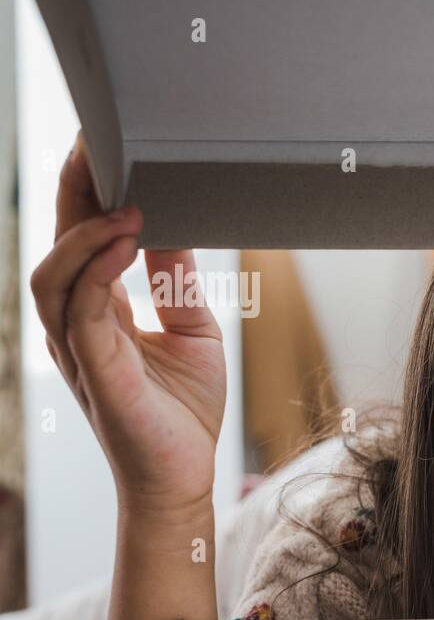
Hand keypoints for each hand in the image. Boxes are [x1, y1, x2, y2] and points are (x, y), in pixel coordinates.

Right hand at [29, 137, 225, 513]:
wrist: (184, 476)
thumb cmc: (183, 410)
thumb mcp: (191, 331)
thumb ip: (175, 283)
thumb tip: (174, 228)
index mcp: (96, 314)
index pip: (80, 241)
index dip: (85, 194)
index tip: (102, 147)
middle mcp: (76, 327)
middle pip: (56, 246)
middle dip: (72, 194)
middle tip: (98, 144)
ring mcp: (79, 350)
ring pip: (55, 276)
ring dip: (86, 232)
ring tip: (126, 201)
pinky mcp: (96, 374)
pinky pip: (83, 314)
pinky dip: (98, 274)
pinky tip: (125, 244)